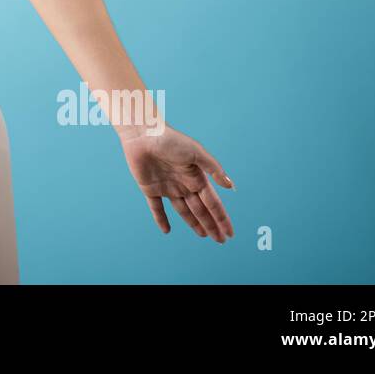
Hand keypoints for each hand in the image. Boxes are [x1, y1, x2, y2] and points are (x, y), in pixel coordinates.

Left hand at [118, 123, 234, 242]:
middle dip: (211, 225)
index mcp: (196, 177)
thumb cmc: (171, 139)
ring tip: (203, 235)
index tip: (230, 233)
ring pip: (183, 211)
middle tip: (221, 241)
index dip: (221, 218)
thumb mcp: (196, 152)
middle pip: (200, 210)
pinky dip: (161, 219)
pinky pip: (156, 208)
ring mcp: (167, 187)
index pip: (213, 203)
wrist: (143, 133)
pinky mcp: (149, 188)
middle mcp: (183, 184)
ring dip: (193, 223)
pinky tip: (166, 230)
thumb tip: (231, 186)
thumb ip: (214, 169)